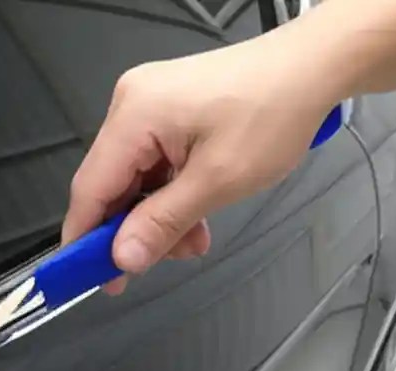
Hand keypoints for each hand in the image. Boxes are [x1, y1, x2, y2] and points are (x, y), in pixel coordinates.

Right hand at [62, 34, 339, 293]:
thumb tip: (123, 257)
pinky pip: (152, 162)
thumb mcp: (216, 182)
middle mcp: (132, 104)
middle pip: (110, 185)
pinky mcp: (167, 109)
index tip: (87, 277)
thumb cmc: (274, 111)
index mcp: (135, 115)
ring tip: (192, 240)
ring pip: (134, 178)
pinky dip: (169, 193)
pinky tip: (193, 215)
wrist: (311, 69)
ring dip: (157, 216)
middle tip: (151, 265)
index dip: (84, 238)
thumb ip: (162, 223)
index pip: (90, 188)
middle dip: (132, 229)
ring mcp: (148, 104)